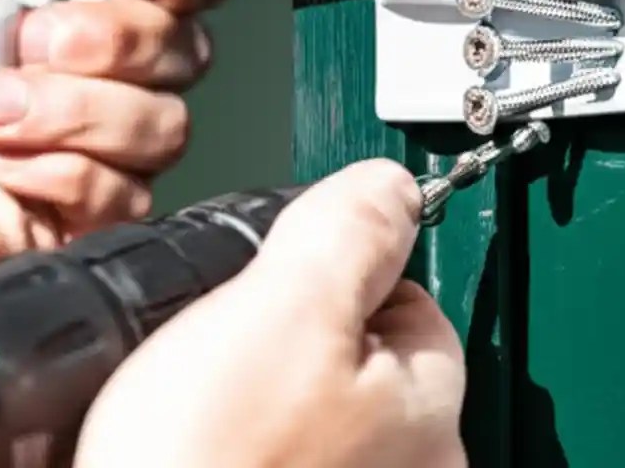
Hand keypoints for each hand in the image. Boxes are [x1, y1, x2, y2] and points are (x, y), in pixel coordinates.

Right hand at [74, 159, 467, 467]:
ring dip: (262, 397)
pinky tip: (196, 446)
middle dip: (295, 339)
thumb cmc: (203, 467)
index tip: (282, 279)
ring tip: (201, 404)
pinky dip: (240, 446)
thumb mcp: (284, 307)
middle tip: (226, 348)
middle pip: (362, 363)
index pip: (414, 301)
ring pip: (314, 415)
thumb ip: (349, 233)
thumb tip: (388, 186)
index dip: (340, 273)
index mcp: (428, 412)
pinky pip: (278, 456)